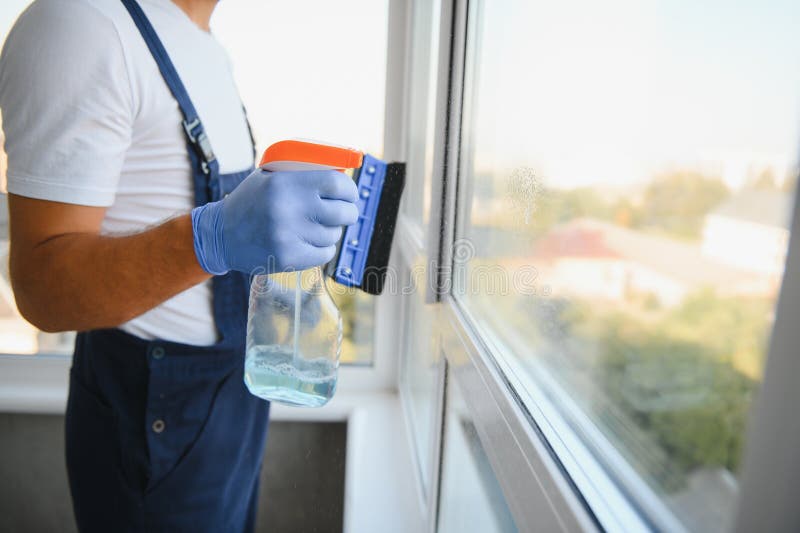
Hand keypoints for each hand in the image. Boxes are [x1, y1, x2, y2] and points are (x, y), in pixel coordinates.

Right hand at [191, 169, 358, 274]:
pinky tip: (309, 242)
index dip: (350, 189)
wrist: (221, 235)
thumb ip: (302, 172)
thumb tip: (342, 173)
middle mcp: (288, 209)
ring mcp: (288, 236)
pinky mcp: (288, 258)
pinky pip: (325, 253)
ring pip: (334, 235)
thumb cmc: (252, 202)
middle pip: (343, 212)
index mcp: (285, 184)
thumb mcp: (270, 176)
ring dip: (330, 231)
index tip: (350, 194)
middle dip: (349, 212)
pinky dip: (323, 249)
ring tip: (313, 227)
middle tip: (343, 212)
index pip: (336, 183)